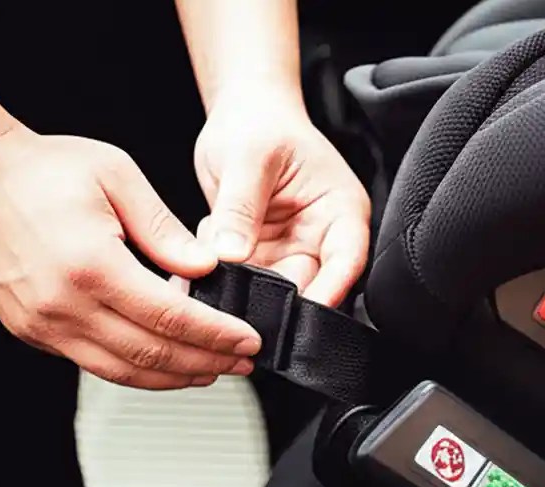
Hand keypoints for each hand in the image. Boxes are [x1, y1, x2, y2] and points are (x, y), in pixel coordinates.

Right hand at [0, 128, 261, 389]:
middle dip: (208, 362)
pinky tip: (168, 360)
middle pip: (152, 354)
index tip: (249, 338)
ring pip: (124, 372)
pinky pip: (95, 363)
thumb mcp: (118, 178)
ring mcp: (43, 324)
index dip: (217, 334)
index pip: (171, 317)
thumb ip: (166, 231)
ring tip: (215, 368)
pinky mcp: (33, 331)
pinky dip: (138, 369)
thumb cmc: (42, 171)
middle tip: (244, 360)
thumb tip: (208, 269)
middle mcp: (63, 305)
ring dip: (176, 376)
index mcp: (91, 266)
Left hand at [193, 87, 369, 307]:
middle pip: (310, 285)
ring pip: (274, 291)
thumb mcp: (249, 158)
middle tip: (238, 308)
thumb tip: (230, 254)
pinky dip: (222, 280)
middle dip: (275, 300)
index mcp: (340, 210)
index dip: (329, 290)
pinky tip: (198, 272)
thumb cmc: (260, 122)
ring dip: (242, 292)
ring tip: (209, 284)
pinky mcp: (261, 256)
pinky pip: (245, 280)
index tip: (301, 313)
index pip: (346, 260)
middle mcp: (321, 236)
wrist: (243, 114)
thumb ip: (240, 207)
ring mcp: (291, 249)